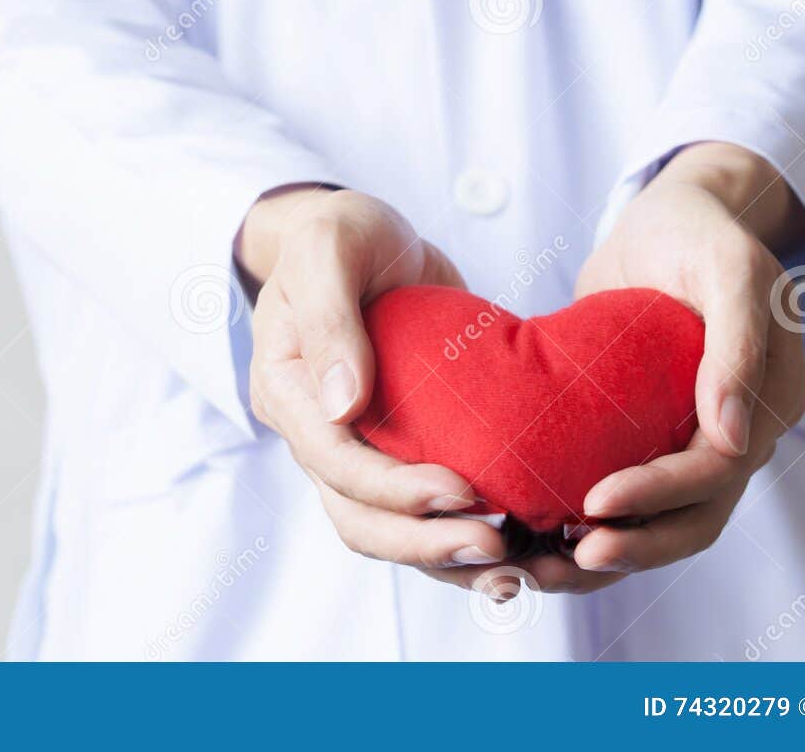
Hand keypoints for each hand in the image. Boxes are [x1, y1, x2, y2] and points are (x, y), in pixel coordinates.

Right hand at [241, 188, 510, 585]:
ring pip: (389, 531)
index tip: (461, 492)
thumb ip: (330, 317)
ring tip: (513, 572)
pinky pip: (422, 512)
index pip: (333, 461)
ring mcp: (357, 447)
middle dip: (424, 542)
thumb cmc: (340, 233)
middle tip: (495, 547)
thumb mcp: (329, 249)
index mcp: (288, 389)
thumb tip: (343, 405)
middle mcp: (316, 432)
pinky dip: (461, 537)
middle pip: (358, 517)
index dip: (394, 489)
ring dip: (445, 558)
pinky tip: (517, 552)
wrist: (366, 238)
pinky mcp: (400, 450)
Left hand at [506, 143, 804, 594]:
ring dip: (609, 557)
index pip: (717, 473)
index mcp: (769, 402)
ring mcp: (692, 443)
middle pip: (693, 519)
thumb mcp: (729, 268)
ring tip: (541, 570)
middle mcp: (737, 435)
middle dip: (632, 547)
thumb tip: (734, 439)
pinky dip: (591, 529)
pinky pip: (631, 502)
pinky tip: (537, 541)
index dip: (659, 496)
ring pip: (663, 526)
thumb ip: (739, 343)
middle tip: (562, 560)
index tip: (594, 504)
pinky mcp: (650, 442)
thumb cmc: (699, 235)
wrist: (666, 220)